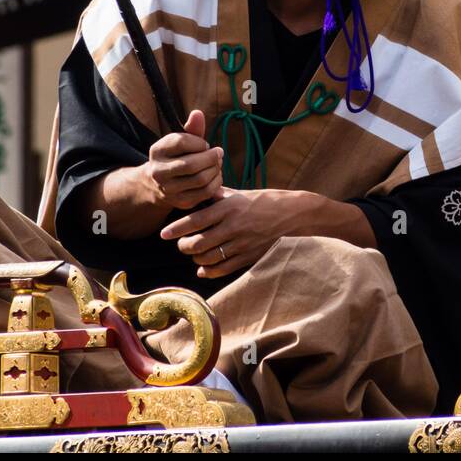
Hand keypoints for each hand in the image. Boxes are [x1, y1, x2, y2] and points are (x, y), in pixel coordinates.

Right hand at [134, 109, 224, 211]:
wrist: (159, 184)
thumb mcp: (180, 141)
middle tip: (219, 153)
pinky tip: (216, 175)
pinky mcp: (181, 202)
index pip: (181, 143)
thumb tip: (198, 113)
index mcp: (157, 151)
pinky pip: (205, 193)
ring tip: (217, 163)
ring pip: (201, 180)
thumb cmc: (176, 156)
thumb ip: (191, 128)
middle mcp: (158, 172)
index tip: (205, 144)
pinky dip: (217, 182)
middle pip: (192, 165)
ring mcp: (169, 189)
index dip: (199, 142)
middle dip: (211, 157)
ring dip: (216, 169)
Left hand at [160, 187, 310, 278]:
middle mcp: (233, 226)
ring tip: (193, 253)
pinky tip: (203, 268)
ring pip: (208, 258)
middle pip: (198, 243)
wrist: (296, 215)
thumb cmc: (267, 201)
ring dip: (196, 258)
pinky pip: (223, 269)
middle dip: (184, 246)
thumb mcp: (242, 193)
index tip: (164, 233)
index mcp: (229, 207)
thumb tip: (200, 190)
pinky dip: (209, 271)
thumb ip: (220, 195)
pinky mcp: (249, 257)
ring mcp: (242, 244)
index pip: (195, 220)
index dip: (176, 228)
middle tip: (180, 244)